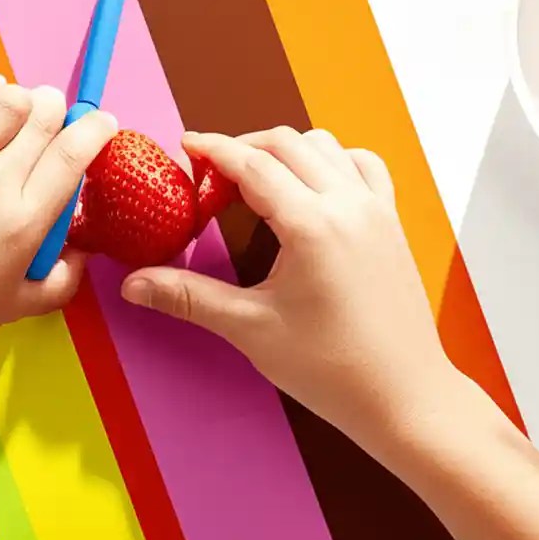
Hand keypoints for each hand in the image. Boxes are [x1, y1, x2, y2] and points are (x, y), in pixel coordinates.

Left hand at [0, 74, 116, 382]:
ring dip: (18, 97)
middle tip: (53, 116)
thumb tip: (82, 248)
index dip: (95, 128)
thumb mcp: (19, 307)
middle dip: (56, 109)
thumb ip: (64, 277)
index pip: (72, 153)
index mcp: (23, 224)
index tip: (101, 123)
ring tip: (18, 106)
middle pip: (39, 117)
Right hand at [121, 127, 466, 453]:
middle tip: (212, 175)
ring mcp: (376, 210)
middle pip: (287, 143)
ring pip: (326, 146)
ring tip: (257, 179)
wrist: (404, 396)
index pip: (252, 163)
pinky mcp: (391, 223)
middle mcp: (348, 205)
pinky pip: (364, 166)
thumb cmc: (333, 370)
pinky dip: (333, 161)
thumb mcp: (251, 329)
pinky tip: (313, 186)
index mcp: (312, 225)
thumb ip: (190, 297)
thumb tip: (135, 284)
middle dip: (244, 147)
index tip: (186, 145)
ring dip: (287, 150)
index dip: (213, 149)